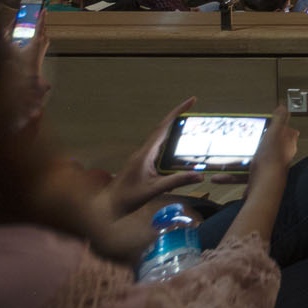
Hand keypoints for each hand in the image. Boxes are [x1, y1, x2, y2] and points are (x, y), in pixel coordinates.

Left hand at [109, 97, 198, 218]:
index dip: (178, 112)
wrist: (107, 207)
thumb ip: (177, 181)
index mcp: (145, 153)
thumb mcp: (154, 189)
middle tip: (195, 113)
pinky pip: (158, 150)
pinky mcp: (141, 164)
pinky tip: (177, 154)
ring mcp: (141, 157)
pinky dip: (170, 147)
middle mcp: (143, 151)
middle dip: (178, 119)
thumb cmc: (127, 198)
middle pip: (163, 129)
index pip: (164, 127)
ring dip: (174, 133)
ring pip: (161, 140)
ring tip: (190, 130)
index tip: (191, 100)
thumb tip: (199, 176)